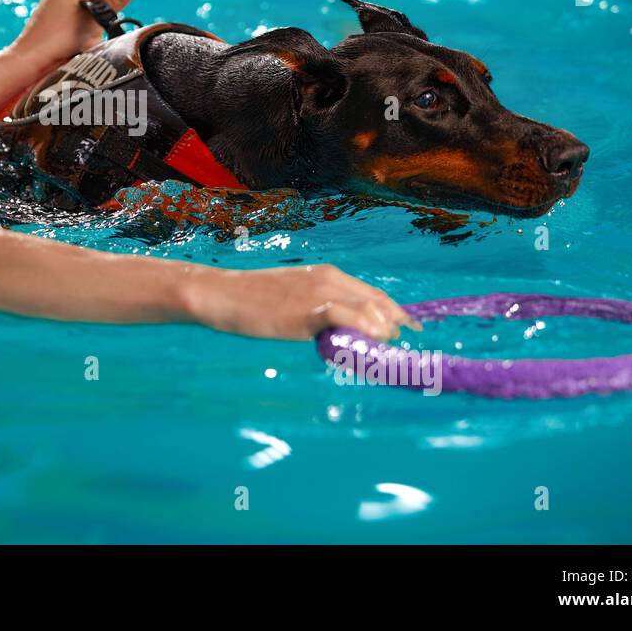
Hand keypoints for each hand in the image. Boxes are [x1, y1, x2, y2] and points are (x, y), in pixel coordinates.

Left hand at [9, 0, 137, 69]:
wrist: (31, 60)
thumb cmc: (58, 39)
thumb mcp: (91, 20)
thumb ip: (114, 2)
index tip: (116, 8)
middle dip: (107, 6)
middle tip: (99, 25)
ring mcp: (63, 0)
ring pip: (94, 2)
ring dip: (98, 18)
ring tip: (88, 35)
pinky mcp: (62, 13)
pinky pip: (84, 13)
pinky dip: (89, 25)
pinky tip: (82, 39)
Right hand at [189, 264, 420, 341]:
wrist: (222, 294)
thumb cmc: (250, 300)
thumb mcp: (289, 299)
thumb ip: (316, 311)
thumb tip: (336, 333)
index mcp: (326, 274)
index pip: (373, 293)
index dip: (394, 312)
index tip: (409, 329)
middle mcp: (330, 279)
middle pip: (379, 302)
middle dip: (398, 325)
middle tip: (406, 348)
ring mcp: (321, 293)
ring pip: (371, 311)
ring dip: (385, 334)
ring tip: (386, 356)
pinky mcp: (311, 310)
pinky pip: (351, 320)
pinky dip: (368, 334)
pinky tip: (371, 349)